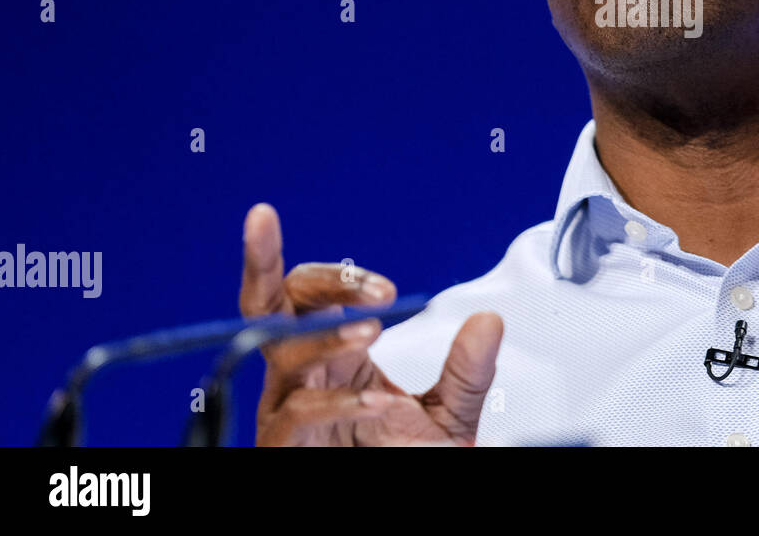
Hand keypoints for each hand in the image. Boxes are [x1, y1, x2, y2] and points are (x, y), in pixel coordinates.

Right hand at [239, 203, 502, 445]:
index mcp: (333, 354)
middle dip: (269, 265)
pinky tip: (378, 402)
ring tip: (371, 330)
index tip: (385, 286)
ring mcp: (286, 409)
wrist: (403, 517)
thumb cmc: (404, 465)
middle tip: (300, 250)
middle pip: (270, 305)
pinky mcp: (282, 446)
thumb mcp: (447, 416)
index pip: (309, 294)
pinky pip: (299, 413)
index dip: (336, 277)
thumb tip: (489, 320)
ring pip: (281, 351)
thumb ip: (467, 370)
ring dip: (325, 335)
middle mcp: (300, 374)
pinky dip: (339, 401)